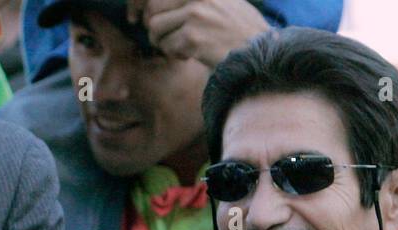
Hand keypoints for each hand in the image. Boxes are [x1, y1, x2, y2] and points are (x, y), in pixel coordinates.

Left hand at [127, 0, 269, 66]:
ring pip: (156, 28)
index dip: (145, 6)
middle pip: (153, 8)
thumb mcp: (222, 2)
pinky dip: (175, 54)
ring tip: (180, 48)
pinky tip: (190, 56)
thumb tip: (161, 8)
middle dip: (153, 26)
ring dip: (163, 42)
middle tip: (163, 39)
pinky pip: (168, 47)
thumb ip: (196, 1)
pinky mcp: (193, 37)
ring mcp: (195, 15)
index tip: (138, 17)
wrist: (258, 51)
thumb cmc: (241, 30)